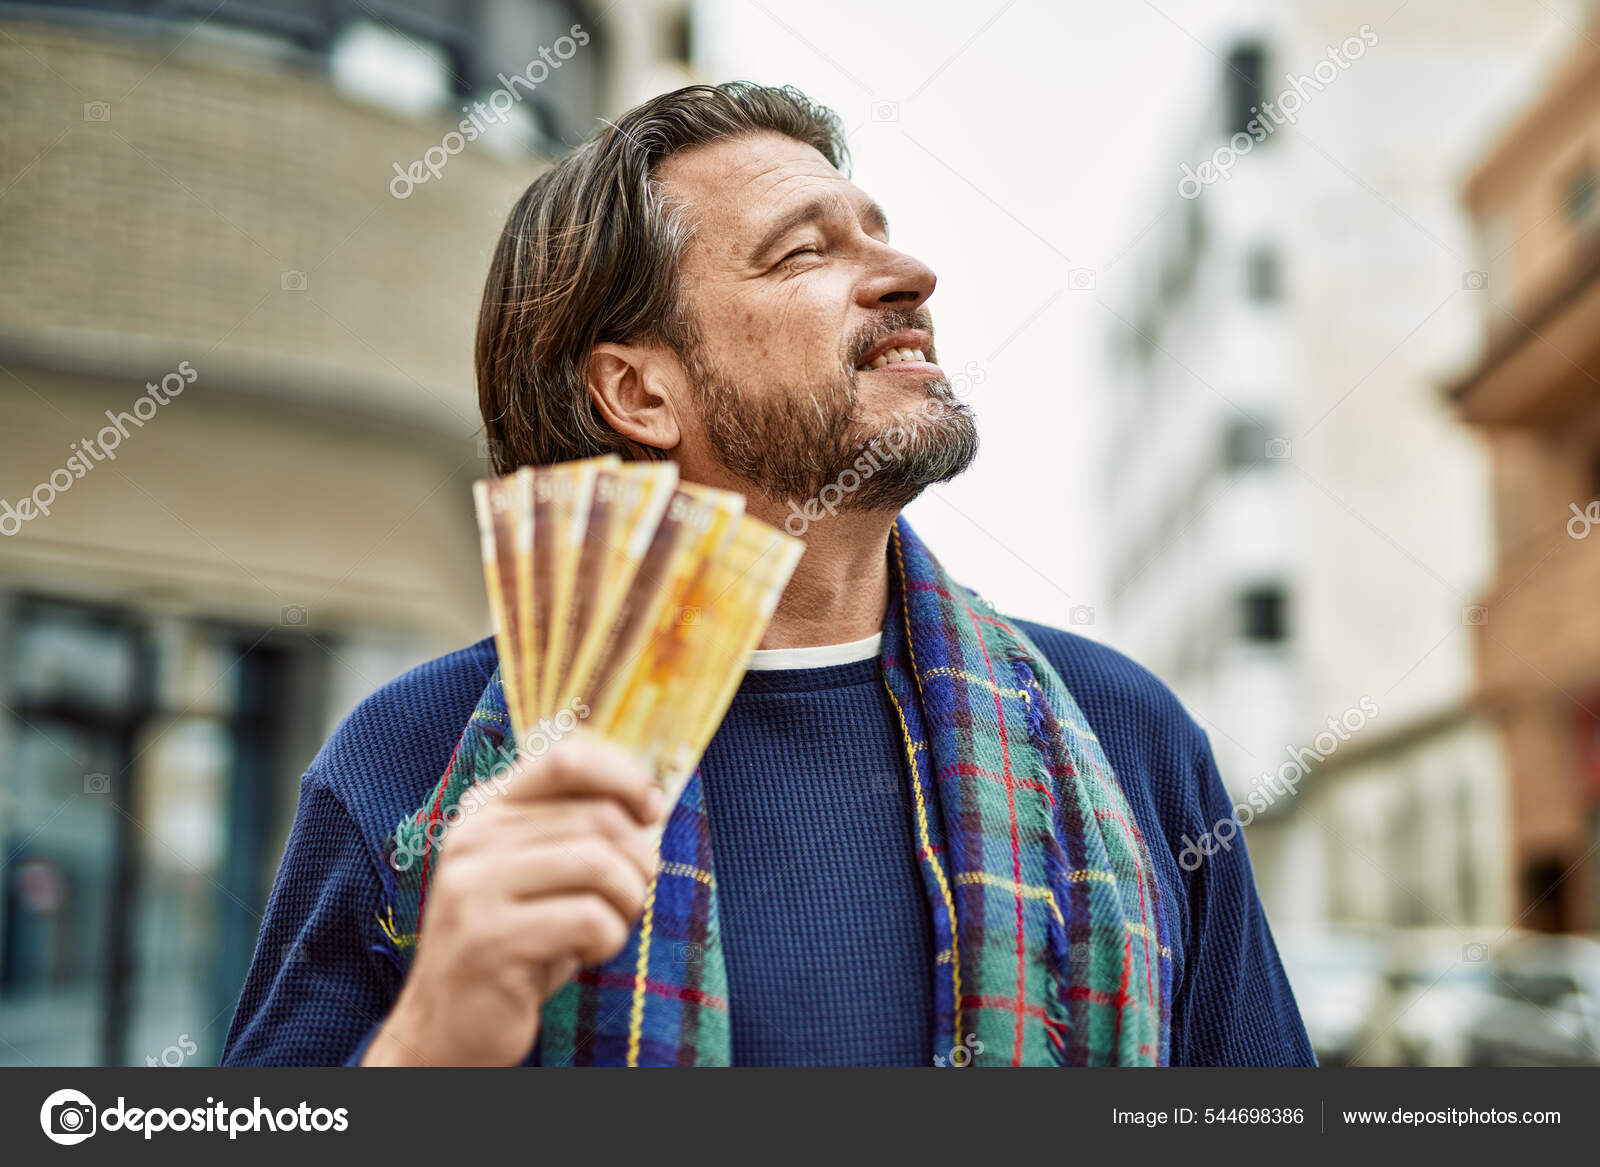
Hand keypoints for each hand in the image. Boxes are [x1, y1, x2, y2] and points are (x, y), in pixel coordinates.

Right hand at [362, 734, 660, 1065]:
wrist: (447, 1025)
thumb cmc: (514, 943)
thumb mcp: (539, 873)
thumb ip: (576, 830)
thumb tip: (651, 799)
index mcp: (487, 810)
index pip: (566, 758)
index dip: (624, 775)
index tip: (651, 808)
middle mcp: (474, 838)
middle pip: (599, 818)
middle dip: (639, 859)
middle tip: (634, 892)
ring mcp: (475, 888)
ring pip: (600, 864)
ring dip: (629, 899)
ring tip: (611, 923)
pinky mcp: (490, 940)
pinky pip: (589, 918)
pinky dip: (609, 938)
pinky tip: (587, 951)